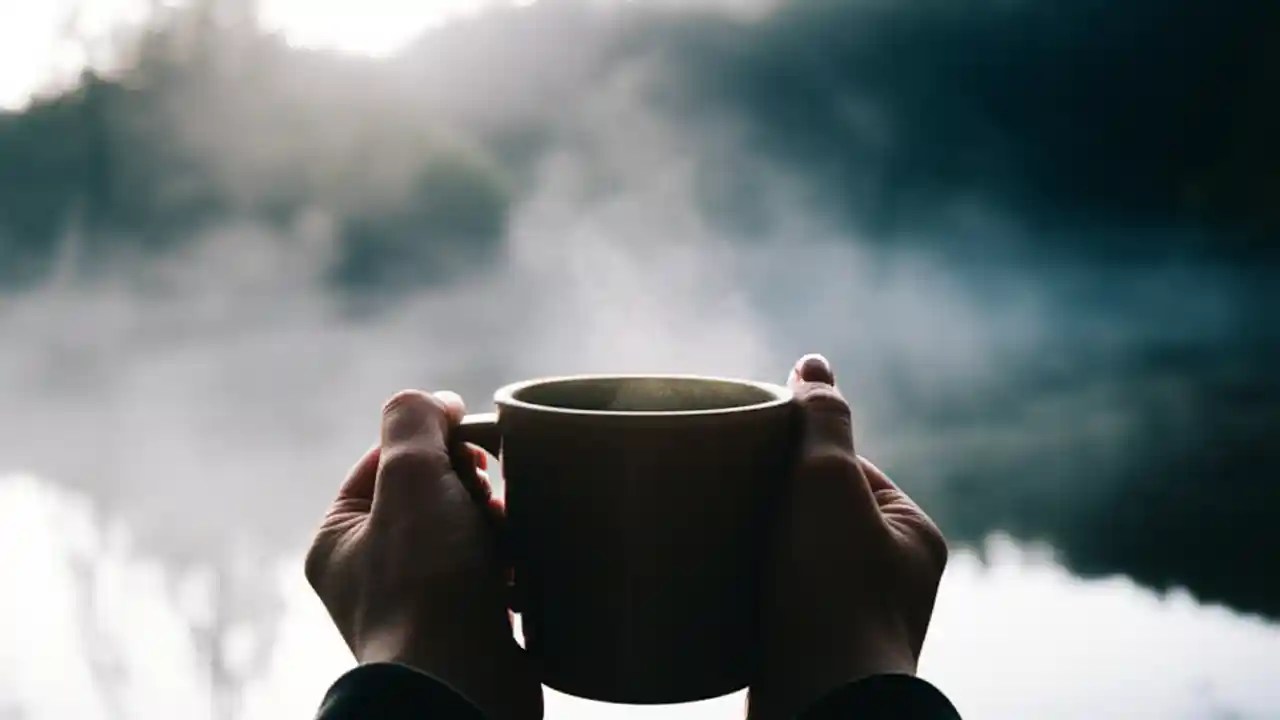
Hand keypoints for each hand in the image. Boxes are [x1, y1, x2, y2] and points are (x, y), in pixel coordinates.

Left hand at [305, 390, 541, 719]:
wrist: (464, 684)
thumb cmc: (427, 586)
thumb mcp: (410, 478)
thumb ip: (413, 421)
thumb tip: (438, 402)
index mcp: (340, 538)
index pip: (389, 457)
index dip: (435, 444)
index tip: (470, 455)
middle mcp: (373, 571)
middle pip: (435, 491)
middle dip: (472, 489)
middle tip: (485, 505)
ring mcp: (422, 601)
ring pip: (472, 529)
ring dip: (498, 525)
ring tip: (506, 544)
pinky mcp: (467, 625)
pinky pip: (496, 571)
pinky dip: (513, 564)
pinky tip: (520, 572)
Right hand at [748, 355, 947, 719]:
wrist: (816, 703)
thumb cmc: (831, 594)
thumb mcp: (829, 484)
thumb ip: (823, 420)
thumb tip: (813, 363)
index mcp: (912, 536)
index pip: (849, 469)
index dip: (799, 456)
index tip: (756, 457)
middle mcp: (892, 579)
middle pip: (817, 514)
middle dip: (773, 502)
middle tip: (730, 493)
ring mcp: (851, 619)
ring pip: (793, 559)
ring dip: (757, 547)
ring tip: (721, 538)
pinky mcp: (810, 652)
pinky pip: (776, 602)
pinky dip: (748, 589)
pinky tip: (722, 584)